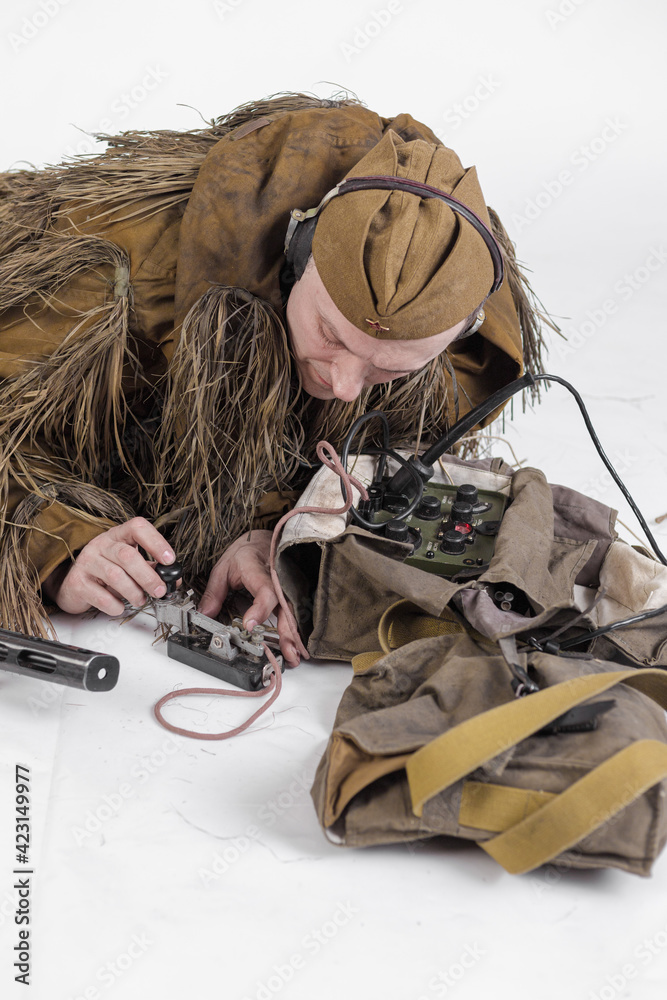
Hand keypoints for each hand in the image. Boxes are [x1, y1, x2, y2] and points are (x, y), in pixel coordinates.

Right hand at [42, 517, 175, 616]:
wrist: (72, 585)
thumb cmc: (105, 572)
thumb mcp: (128, 565)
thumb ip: (150, 568)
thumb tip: (173, 578)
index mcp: (117, 535)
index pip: (137, 528)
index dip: (156, 542)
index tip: (170, 560)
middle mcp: (100, 544)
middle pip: (127, 555)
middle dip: (148, 576)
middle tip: (159, 590)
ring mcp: (87, 561)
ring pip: (115, 576)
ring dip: (133, 592)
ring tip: (140, 600)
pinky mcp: (78, 582)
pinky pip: (101, 595)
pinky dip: (115, 605)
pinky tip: (119, 606)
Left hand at [198, 530, 301, 666]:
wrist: (264, 540)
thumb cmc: (245, 554)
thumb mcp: (223, 568)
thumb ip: (214, 592)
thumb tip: (205, 615)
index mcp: (257, 568)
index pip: (264, 589)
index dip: (259, 608)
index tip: (249, 625)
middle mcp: (277, 577)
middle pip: (285, 604)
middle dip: (286, 630)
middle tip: (286, 652)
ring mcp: (287, 585)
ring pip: (294, 610)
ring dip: (294, 634)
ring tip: (293, 656)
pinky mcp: (291, 592)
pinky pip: (295, 611)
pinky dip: (295, 630)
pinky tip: (296, 647)